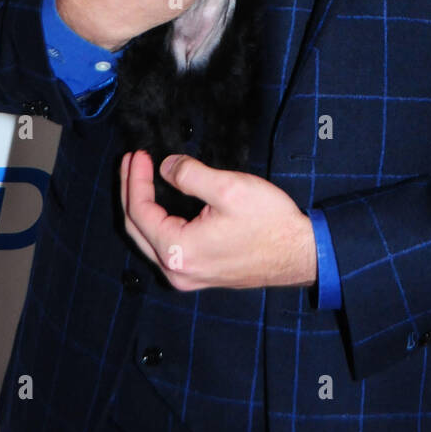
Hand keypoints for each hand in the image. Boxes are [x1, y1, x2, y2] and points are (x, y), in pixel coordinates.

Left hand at [120, 149, 317, 290]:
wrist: (300, 253)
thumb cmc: (269, 222)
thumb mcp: (229, 188)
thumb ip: (190, 174)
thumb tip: (166, 167)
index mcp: (179, 251)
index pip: (140, 212)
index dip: (135, 179)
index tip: (139, 154)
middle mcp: (176, 271)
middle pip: (136, 229)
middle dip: (130, 191)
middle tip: (132, 162)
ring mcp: (187, 277)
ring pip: (148, 240)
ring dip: (141, 207)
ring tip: (140, 178)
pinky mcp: (199, 274)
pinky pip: (164, 247)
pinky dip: (156, 222)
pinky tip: (161, 203)